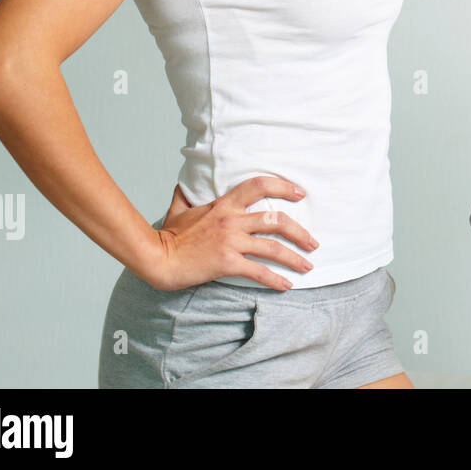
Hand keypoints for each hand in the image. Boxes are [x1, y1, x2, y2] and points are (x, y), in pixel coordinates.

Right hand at [144, 177, 318, 291]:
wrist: (158, 258)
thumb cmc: (168, 235)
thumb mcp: (179, 209)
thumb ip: (187, 195)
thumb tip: (185, 184)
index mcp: (224, 204)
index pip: (259, 185)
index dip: (283, 186)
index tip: (301, 193)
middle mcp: (232, 220)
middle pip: (276, 219)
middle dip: (300, 232)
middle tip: (313, 242)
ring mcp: (231, 241)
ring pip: (273, 247)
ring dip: (294, 257)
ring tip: (307, 266)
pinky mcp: (228, 263)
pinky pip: (258, 271)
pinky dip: (275, 279)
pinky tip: (286, 285)